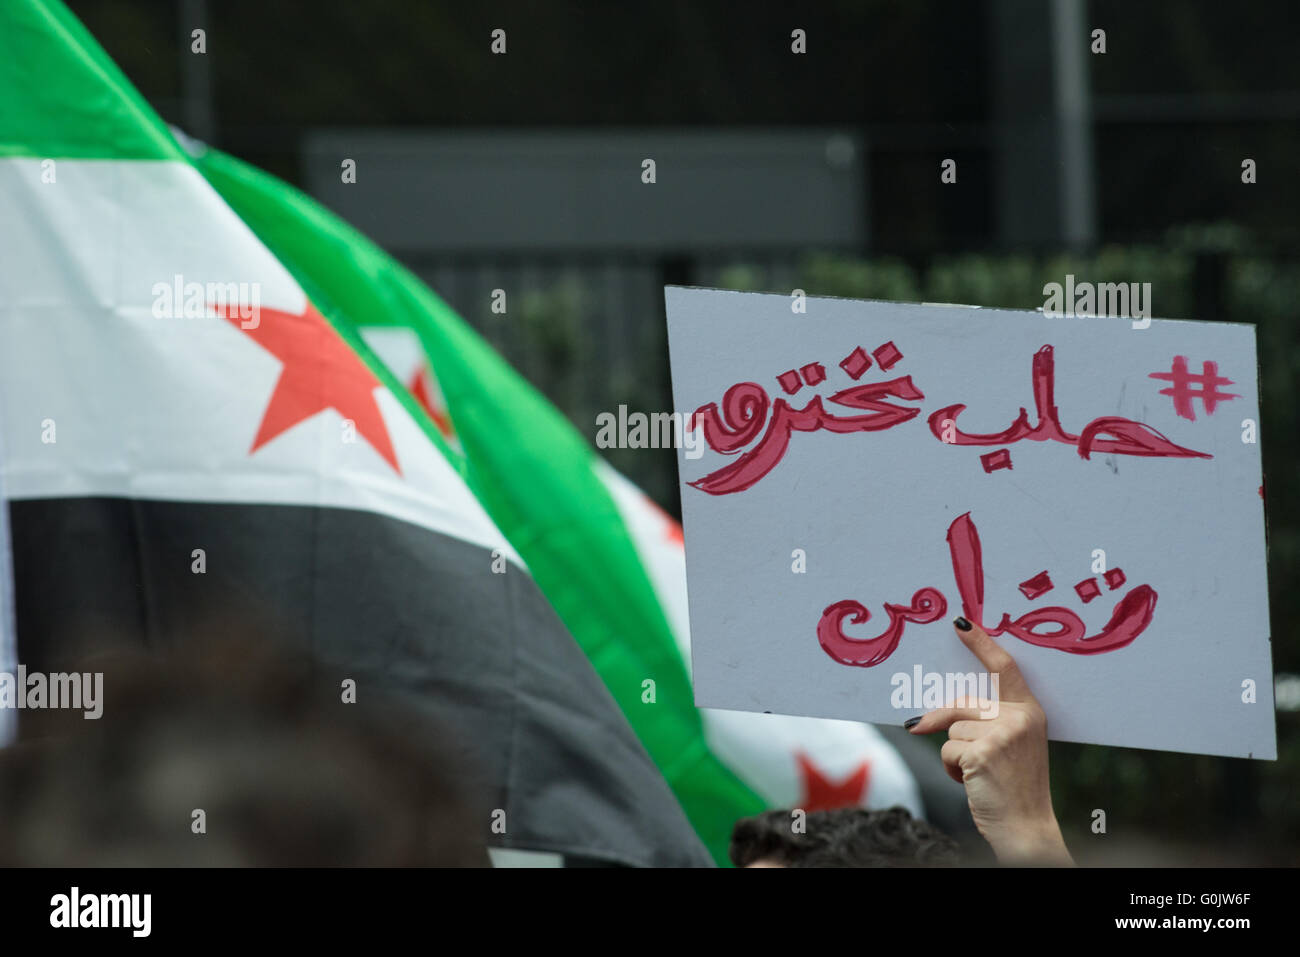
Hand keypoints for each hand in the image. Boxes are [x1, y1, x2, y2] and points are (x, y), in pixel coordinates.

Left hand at [907, 617, 1072, 865]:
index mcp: (1031, 711)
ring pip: (951, 729)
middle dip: (938, 720)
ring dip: (954, 754)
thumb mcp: (1010, 745)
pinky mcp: (984, 751)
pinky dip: (951, 769)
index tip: (959, 622)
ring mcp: (1003, 733)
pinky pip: (947, 750)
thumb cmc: (1014, 787)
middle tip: (916, 726)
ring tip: (978, 773)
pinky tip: (972, 782)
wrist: (1027, 827)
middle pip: (961, 704)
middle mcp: (1020, 718)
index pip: (1005, 668)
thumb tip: (935, 715)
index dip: (981, 643)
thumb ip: (989, 721)